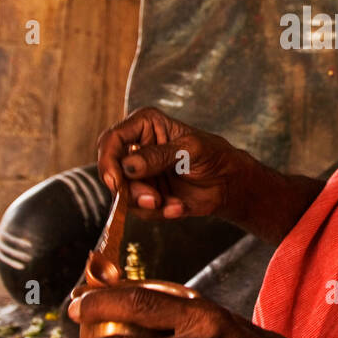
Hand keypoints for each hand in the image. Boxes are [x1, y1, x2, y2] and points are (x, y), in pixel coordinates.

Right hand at [96, 105, 324, 243]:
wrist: (229, 183)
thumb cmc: (214, 156)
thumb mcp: (190, 150)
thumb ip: (158, 156)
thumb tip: (127, 166)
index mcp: (144, 125)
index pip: (112, 140)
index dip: (108, 161)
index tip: (115, 182)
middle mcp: (136, 147)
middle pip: (112, 171)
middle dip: (130, 191)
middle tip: (154, 199)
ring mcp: (139, 173)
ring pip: (122, 194)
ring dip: (147, 204)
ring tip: (174, 204)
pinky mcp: (145, 194)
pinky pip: (139, 209)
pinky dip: (158, 212)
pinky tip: (178, 207)